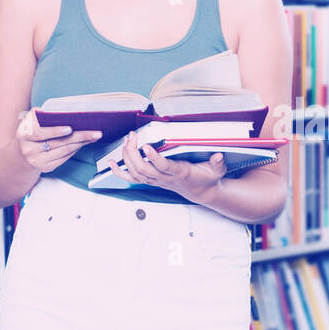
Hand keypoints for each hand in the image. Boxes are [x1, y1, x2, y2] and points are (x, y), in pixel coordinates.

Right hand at [16, 110, 101, 171]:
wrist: (22, 152)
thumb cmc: (31, 131)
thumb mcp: (32, 121)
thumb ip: (44, 115)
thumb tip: (69, 112)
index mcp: (24, 134)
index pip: (40, 132)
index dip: (55, 131)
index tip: (69, 128)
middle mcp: (28, 149)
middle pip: (57, 143)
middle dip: (79, 136)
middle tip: (95, 132)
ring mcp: (37, 160)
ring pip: (64, 151)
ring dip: (81, 143)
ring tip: (94, 136)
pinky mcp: (45, 167)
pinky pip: (64, 158)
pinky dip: (76, 149)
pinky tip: (84, 143)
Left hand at [103, 131, 227, 202]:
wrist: (202, 193)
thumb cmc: (207, 179)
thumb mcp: (217, 171)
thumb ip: (217, 163)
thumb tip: (218, 156)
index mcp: (179, 173)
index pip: (164, 167)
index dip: (154, 157)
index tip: (146, 145)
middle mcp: (165, 178)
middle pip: (143, 169)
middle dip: (133, 152)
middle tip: (132, 136)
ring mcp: (156, 181)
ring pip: (135, 173)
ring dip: (127, 157)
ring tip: (127, 140)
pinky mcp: (152, 181)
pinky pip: (131, 179)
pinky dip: (119, 172)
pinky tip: (110, 163)